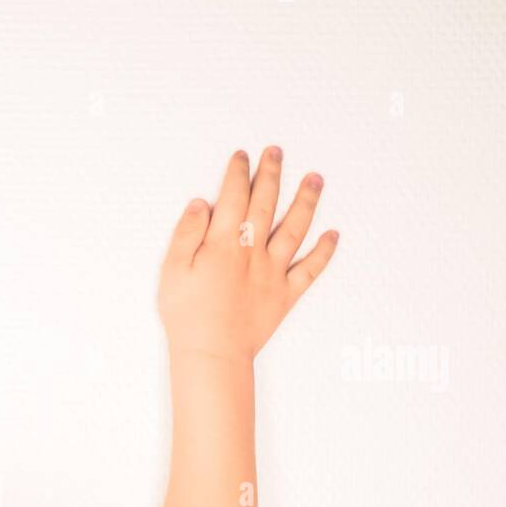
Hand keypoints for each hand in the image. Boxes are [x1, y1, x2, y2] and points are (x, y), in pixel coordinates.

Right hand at [157, 147, 336, 363]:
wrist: (212, 354)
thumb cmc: (187, 315)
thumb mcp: (172, 271)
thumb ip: (187, 234)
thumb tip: (200, 204)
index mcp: (223, 244)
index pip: (232, 198)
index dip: (238, 174)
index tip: (242, 157)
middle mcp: (252, 252)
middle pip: (266, 204)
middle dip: (272, 174)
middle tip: (277, 152)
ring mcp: (273, 272)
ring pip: (294, 229)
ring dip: (306, 201)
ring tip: (315, 179)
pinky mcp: (285, 294)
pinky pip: (310, 270)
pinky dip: (324, 252)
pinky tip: (333, 235)